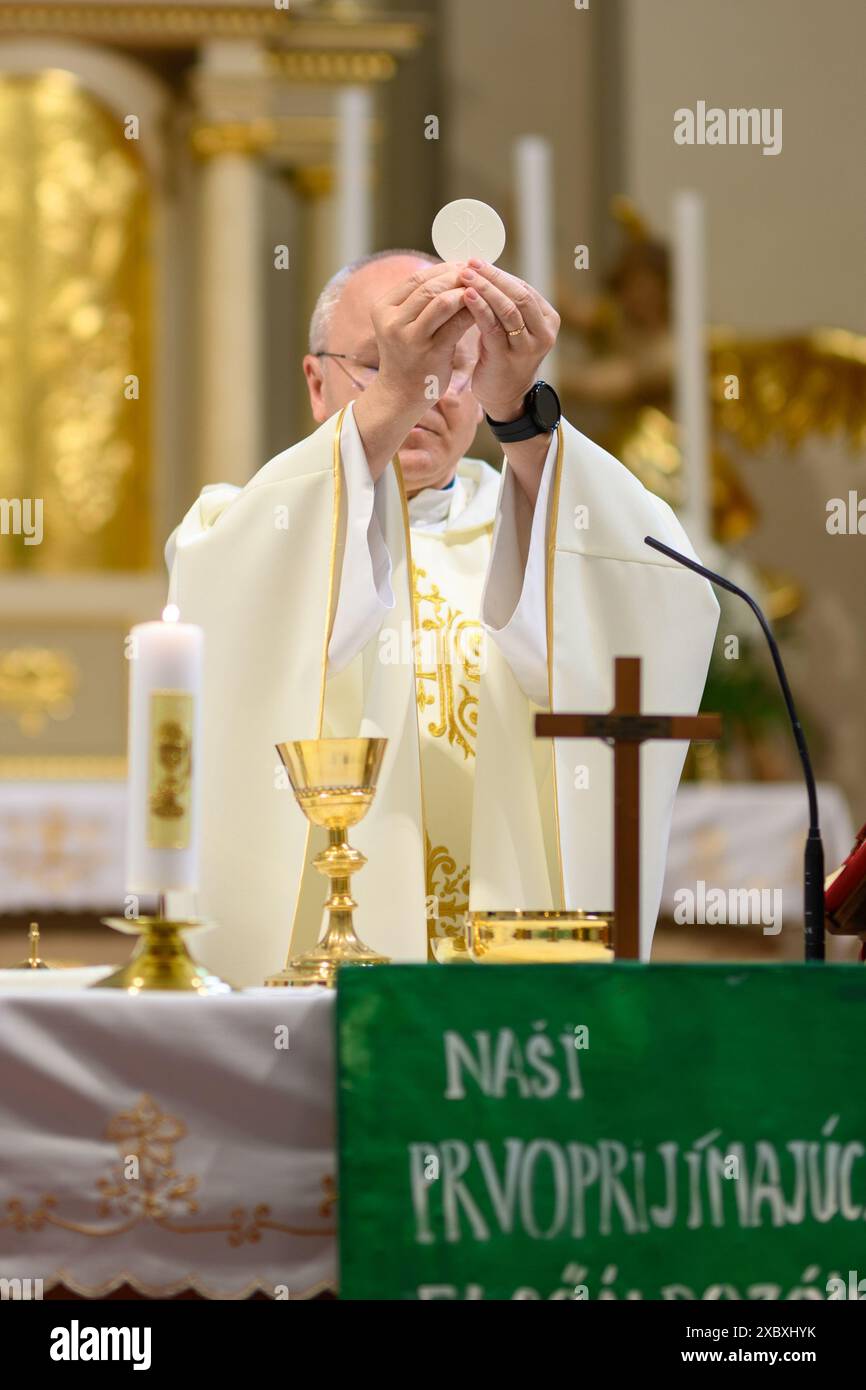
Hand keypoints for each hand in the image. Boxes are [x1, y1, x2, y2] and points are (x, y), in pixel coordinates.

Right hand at [370, 262, 474, 418]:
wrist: (400, 396)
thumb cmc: (407, 356)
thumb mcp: (404, 324)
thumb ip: (419, 301)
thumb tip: (451, 271)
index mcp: (383, 308)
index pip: (416, 278)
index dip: (443, 268)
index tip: (463, 266)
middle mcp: (392, 320)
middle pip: (429, 286)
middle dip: (456, 277)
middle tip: (478, 275)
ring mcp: (410, 337)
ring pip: (442, 301)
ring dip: (465, 292)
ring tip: (482, 290)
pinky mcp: (430, 352)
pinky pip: (455, 324)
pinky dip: (471, 312)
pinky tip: (484, 310)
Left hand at [459, 261, 559, 420]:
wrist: (506, 398)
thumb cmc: (504, 356)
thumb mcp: (512, 328)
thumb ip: (506, 303)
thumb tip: (483, 269)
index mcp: (548, 320)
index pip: (524, 288)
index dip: (499, 273)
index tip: (477, 261)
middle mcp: (543, 333)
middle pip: (519, 295)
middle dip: (493, 276)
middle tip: (471, 263)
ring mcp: (527, 347)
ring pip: (508, 309)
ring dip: (485, 289)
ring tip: (465, 275)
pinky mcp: (508, 359)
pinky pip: (493, 327)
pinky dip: (479, 308)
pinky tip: (466, 296)